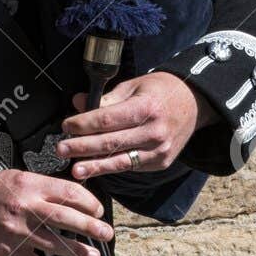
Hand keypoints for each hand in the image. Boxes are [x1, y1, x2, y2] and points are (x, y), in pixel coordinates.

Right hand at [0, 169, 113, 255]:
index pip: (68, 193)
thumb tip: (70, 197)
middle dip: (90, 227)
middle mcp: (26, 208)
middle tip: (105, 234)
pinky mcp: (10, 252)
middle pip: (66, 218)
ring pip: (54, 244)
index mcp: (31, 186)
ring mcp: (18, 232)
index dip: (88, 203)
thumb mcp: (17, 178)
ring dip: (77, 252)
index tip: (97, 211)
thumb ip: (43, 187)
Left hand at [56, 72, 218, 180]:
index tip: (66, 126)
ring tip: (75, 169)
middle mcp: (154, 131)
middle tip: (61, 150)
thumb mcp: (134, 86)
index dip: (84, 124)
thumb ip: (106, 98)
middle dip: (82, 147)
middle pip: (110, 142)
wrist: (194, 104)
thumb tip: (77, 103)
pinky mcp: (159, 163)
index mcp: (146, 107)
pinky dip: (110, 167)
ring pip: (119, 161)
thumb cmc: (160, 92)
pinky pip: (129, 167)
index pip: (108, 119)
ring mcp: (158, 150)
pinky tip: (94, 168)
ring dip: (94, 166)